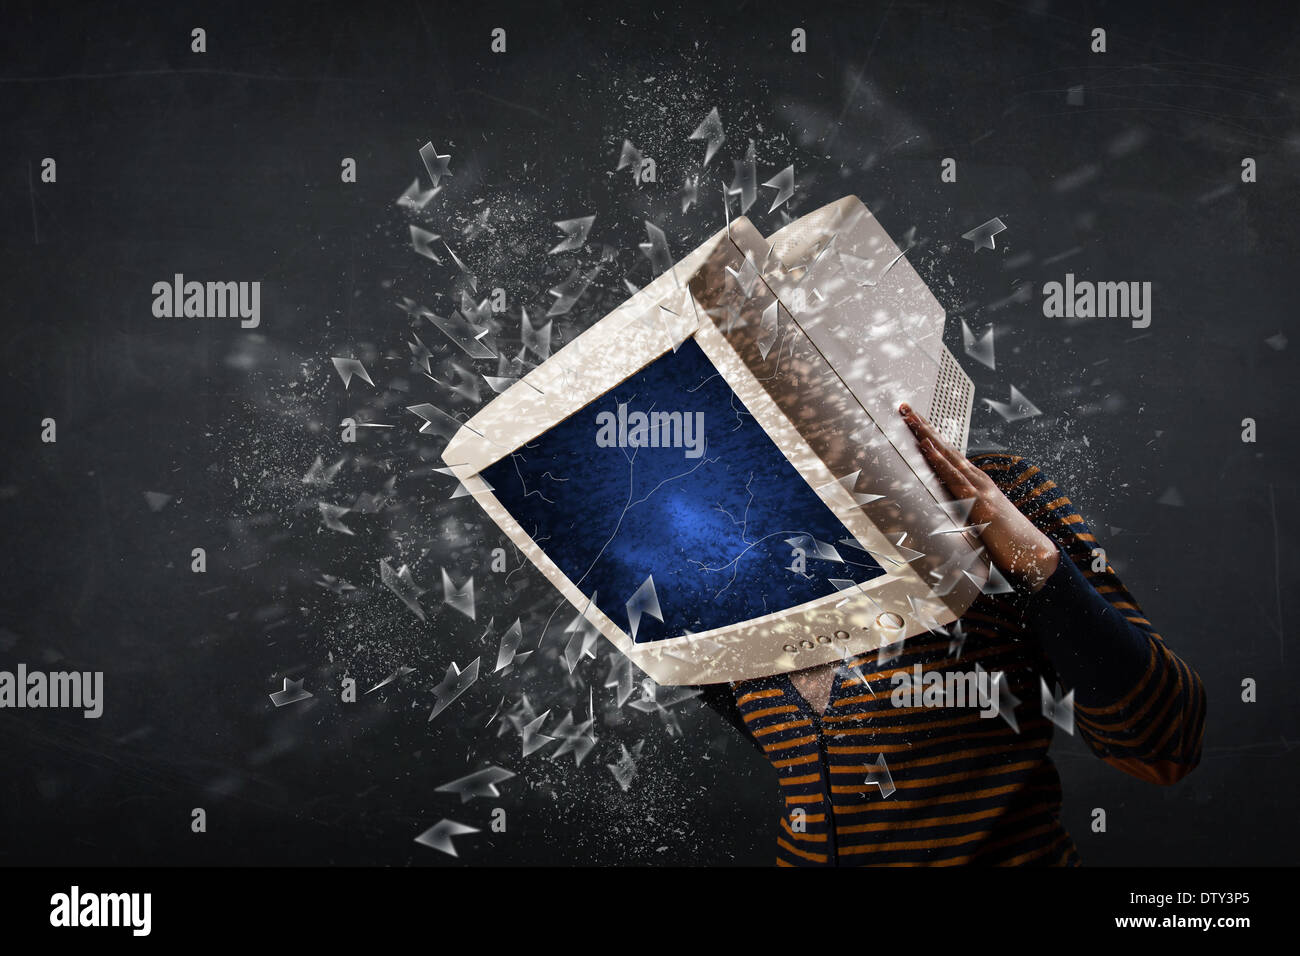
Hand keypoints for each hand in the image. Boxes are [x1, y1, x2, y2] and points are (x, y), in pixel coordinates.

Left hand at [899, 402, 1059, 591]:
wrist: (1036, 556)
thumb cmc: (1008, 543)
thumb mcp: (980, 523)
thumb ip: (964, 514)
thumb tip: (946, 516)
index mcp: (977, 485)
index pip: (949, 456)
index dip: (931, 438)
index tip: (914, 422)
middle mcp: (979, 481)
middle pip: (946, 448)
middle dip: (924, 427)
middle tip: (905, 407)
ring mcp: (980, 490)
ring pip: (947, 456)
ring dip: (927, 435)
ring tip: (910, 417)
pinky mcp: (979, 503)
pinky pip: (953, 477)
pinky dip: (939, 460)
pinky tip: (926, 446)